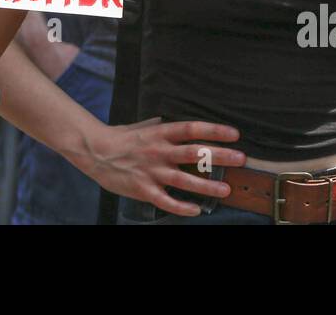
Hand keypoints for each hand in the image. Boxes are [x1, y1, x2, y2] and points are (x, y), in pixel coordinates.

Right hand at [76, 117, 246, 216]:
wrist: (95, 150)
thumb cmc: (123, 137)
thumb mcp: (146, 126)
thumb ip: (165, 126)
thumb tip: (185, 124)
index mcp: (160, 133)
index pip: (192, 129)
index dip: (214, 130)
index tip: (234, 134)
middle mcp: (158, 151)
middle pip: (194, 153)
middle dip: (219, 156)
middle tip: (241, 158)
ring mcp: (150, 171)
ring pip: (183, 180)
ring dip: (206, 186)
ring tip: (226, 190)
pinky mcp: (142, 188)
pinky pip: (165, 200)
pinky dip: (181, 207)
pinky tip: (196, 210)